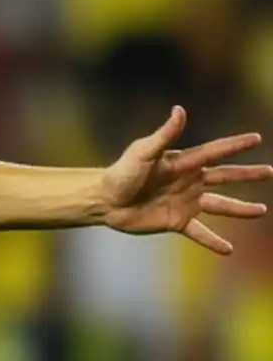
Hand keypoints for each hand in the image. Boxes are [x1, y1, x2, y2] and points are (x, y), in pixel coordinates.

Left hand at [102, 106, 272, 253]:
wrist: (105, 200)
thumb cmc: (121, 172)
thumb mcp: (143, 151)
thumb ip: (165, 135)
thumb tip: (180, 110)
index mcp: (183, 162)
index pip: (215, 152)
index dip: (236, 145)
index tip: (256, 138)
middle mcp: (189, 181)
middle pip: (225, 177)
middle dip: (248, 174)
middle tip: (270, 171)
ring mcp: (185, 202)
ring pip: (220, 206)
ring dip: (240, 209)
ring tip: (261, 210)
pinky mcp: (176, 221)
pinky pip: (200, 233)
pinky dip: (213, 242)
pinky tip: (228, 250)